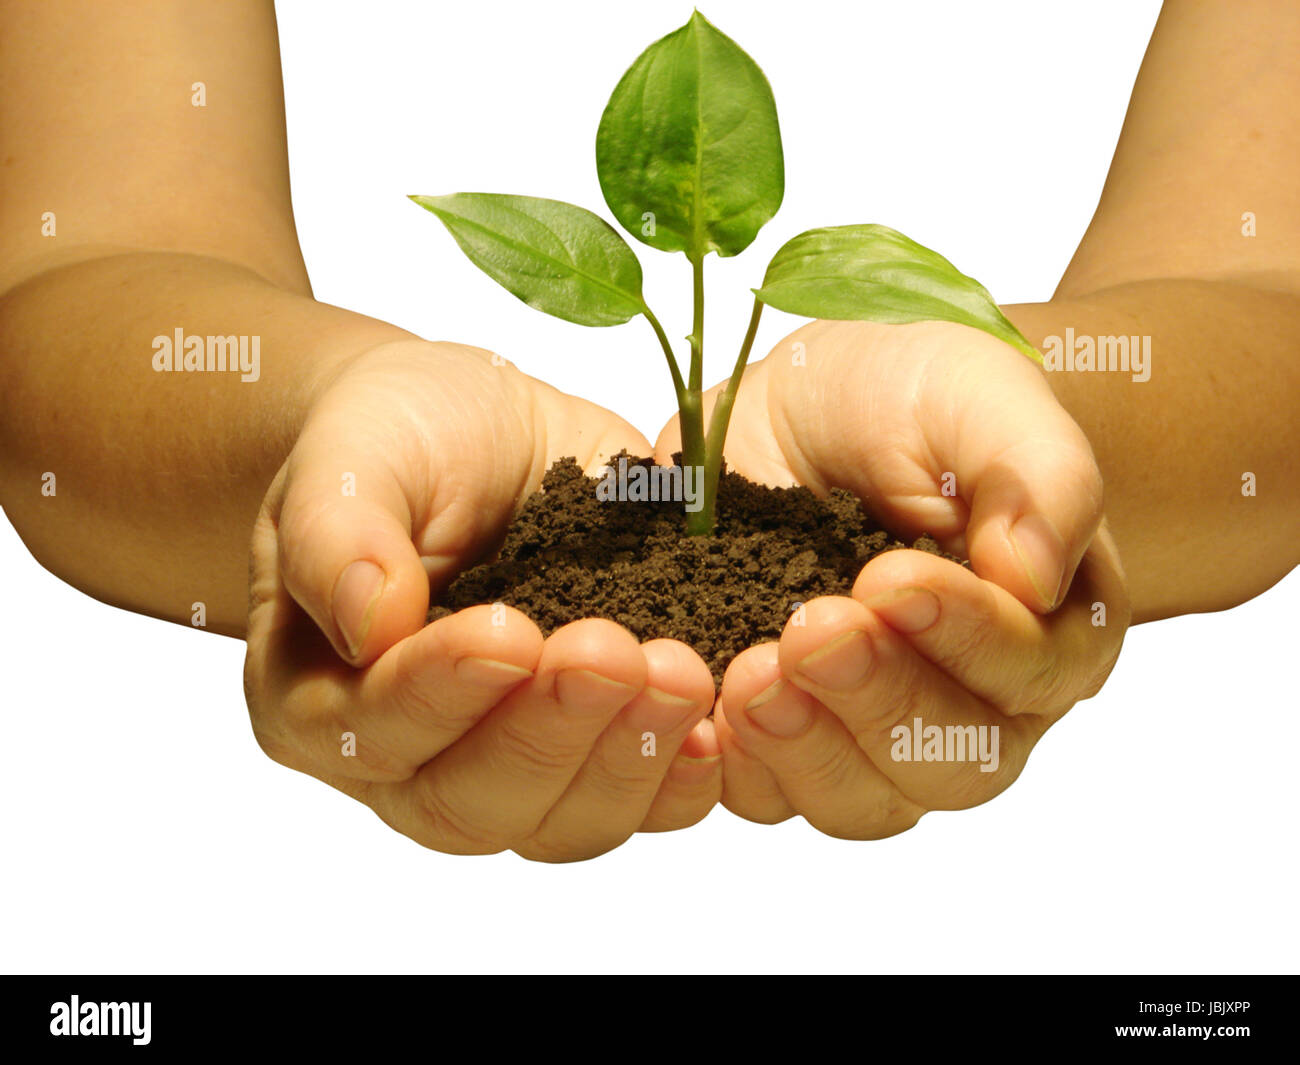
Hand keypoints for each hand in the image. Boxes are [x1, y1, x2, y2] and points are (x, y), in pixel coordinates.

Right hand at [245, 340, 720, 859]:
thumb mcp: (354, 455)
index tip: (506, 634)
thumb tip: (367, 620)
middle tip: (613, 654)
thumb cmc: (396, 441)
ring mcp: (512, 760)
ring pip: (565, 820)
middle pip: (473, 801)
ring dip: (628, 759)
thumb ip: (339, 533)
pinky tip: (717, 727)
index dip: (439, 694)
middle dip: (550, 734)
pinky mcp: (596, 742)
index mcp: (323, 698)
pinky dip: (682, 775)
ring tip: (681, 676)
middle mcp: (413, 757)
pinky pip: (641, 798)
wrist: (479, 433)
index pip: (373, 730)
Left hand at [656, 319, 1129, 837]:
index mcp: (1043, 632)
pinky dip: (731, 764)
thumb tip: (1035, 576)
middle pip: (949, 765)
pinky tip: (701, 712)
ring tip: (750, 676)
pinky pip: (762, 791)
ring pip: (857, 799)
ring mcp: (869, 732)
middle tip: (812, 630)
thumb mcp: (981, 397)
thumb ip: (1039, 474)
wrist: (813, 406)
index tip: (891, 576)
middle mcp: (969, 705)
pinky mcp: (781, 730)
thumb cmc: (917, 399)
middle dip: (877, 701)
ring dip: (803, 749)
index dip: (964, 637)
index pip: (1026, 673)